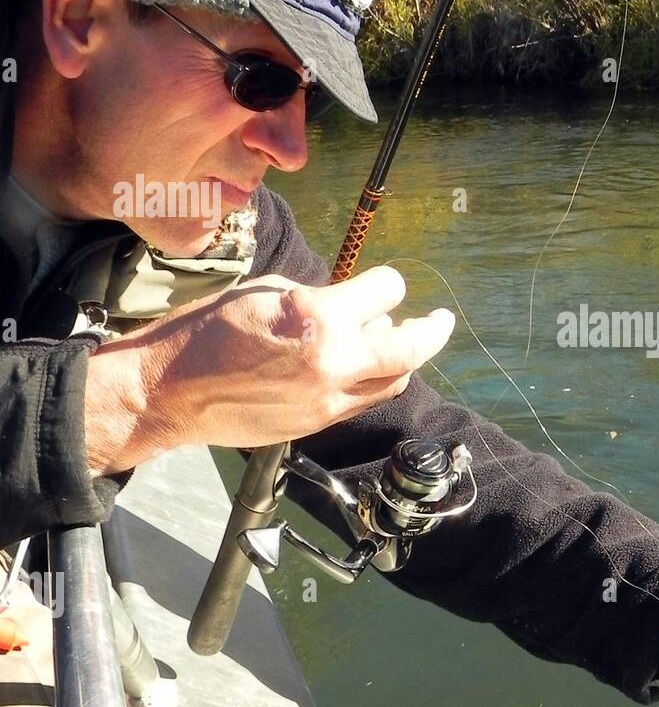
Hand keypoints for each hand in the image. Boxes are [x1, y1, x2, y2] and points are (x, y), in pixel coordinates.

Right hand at [86, 266, 454, 475]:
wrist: (170, 392)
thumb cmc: (205, 331)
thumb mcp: (265, 292)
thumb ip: (316, 297)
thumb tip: (348, 304)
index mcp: (319, 316)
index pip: (387, 291)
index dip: (388, 284)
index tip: (385, 284)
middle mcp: (333, 360)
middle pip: (410, 347)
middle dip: (431, 330)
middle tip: (440, 320)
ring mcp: (328, 397)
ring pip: (393, 380)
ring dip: (402, 359)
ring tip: (399, 343)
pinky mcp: (318, 422)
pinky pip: (364, 401)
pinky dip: (374, 381)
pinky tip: (368, 369)